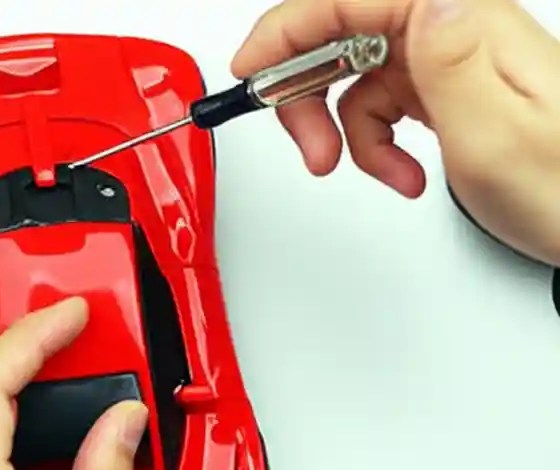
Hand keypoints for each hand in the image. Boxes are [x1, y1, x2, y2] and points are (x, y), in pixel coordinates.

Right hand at [233, 0, 559, 263]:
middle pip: (344, 29)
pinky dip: (373, 142)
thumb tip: (423, 2)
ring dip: (340, 126)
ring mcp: (450, 59)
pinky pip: (380, 102)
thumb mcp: (497, 137)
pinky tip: (398, 172)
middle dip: (306, 88)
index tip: (252, 70)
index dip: (289, 29)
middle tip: (306, 143)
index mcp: (466, 22)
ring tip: (356, 170)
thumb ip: (448, 63)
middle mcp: (456, 29)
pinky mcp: (447, 88)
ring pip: (355, 72)